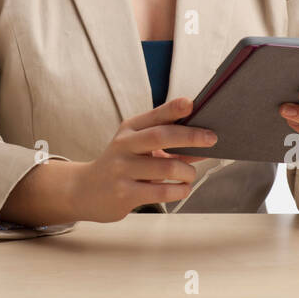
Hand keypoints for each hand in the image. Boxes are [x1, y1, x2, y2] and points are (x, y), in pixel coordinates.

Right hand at [72, 96, 218, 222]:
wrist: (86, 190)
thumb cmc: (122, 165)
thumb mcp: (138, 148)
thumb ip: (169, 144)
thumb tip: (204, 143)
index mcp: (129, 129)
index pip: (155, 116)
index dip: (174, 109)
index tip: (192, 104)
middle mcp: (124, 146)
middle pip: (161, 136)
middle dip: (191, 136)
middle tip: (212, 138)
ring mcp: (123, 170)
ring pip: (167, 166)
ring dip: (187, 171)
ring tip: (189, 175)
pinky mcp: (125, 193)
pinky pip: (162, 191)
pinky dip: (180, 190)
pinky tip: (182, 188)